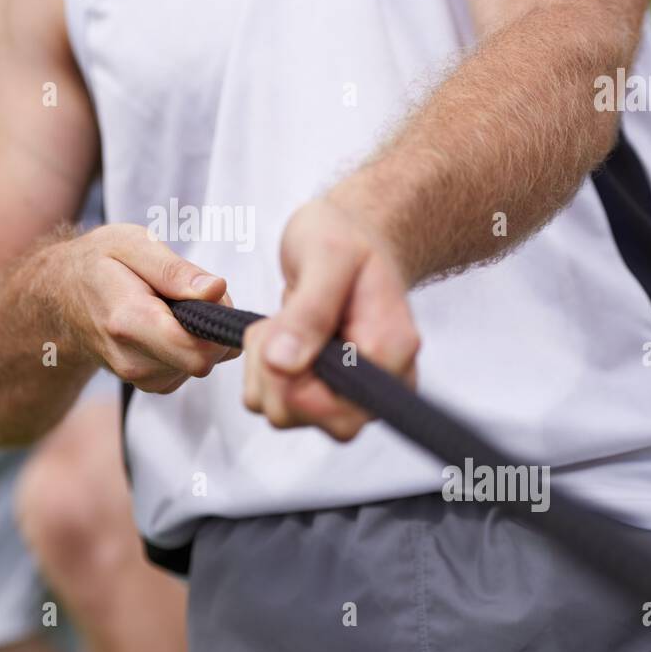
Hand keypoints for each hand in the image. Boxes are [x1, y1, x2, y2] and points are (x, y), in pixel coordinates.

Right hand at [61, 224, 238, 392]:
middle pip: (204, 360)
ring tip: (168, 304)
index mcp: (129, 323)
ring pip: (201, 364)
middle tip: (190, 293)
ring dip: (198, 334)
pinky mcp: (150, 382)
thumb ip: (174, 270)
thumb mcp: (131, 244)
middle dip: (211, 327)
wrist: (59, 296)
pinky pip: (190, 368)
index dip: (217, 321)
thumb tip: (216, 290)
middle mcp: (132, 361)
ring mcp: (139, 377)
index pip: (196, 352)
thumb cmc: (98, 262)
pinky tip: (166, 322)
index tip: (208, 293)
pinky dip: (189, 344)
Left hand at [242, 195, 419, 440]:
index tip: (287, 327)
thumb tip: (283, 365)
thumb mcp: (329, 256)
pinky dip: (260, 368)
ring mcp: (345, 394)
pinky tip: (280, 334)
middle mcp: (373, 386)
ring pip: (279, 412)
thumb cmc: (346, 237)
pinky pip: (269, 401)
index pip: (336, 410)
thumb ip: (309, 310)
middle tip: (281, 318)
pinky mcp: (319, 391)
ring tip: (283, 320)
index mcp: (390, 356)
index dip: (294, 378)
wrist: (350, 235)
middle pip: (302, 416)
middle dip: (272, 368)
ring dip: (263, 365)